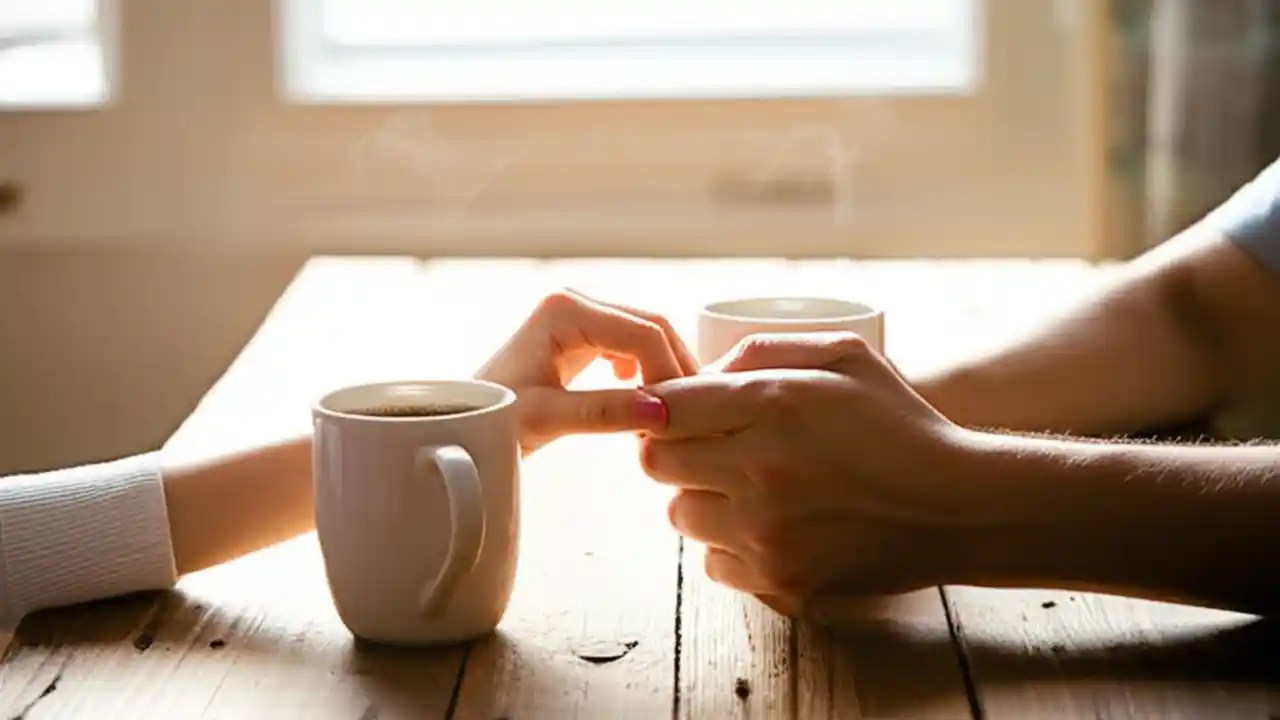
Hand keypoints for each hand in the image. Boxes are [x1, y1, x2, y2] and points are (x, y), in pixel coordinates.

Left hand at [478, 290, 697, 453]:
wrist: (458, 422)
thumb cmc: (487, 418)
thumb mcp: (547, 418)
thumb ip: (604, 413)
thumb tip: (660, 412)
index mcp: (565, 309)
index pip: (642, 332)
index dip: (669, 371)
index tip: (681, 414)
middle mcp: (575, 302)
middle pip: (651, 326)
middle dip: (674, 368)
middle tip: (692, 414)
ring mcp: (580, 317)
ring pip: (646, 335)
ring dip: (664, 370)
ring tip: (672, 412)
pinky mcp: (583, 336)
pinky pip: (631, 346)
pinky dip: (647, 371)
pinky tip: (645, 401)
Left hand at [640, 332, 986, 613]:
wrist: (956, 508)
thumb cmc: (901, 424)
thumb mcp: (846, 356)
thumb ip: (763, 351)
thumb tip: (701, 375)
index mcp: (772, 405)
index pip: (664, 409)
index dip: (661, 410)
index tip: (677, 415)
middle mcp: (759, 469)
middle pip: (657, 465)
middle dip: (676, 453)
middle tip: (713, 450)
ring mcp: (766, 531)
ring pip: (680, 515)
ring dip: (701, 500)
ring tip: (749, 489)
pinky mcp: (778, 578)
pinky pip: (713, 562)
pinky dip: (730, 547)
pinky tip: (770, 528)